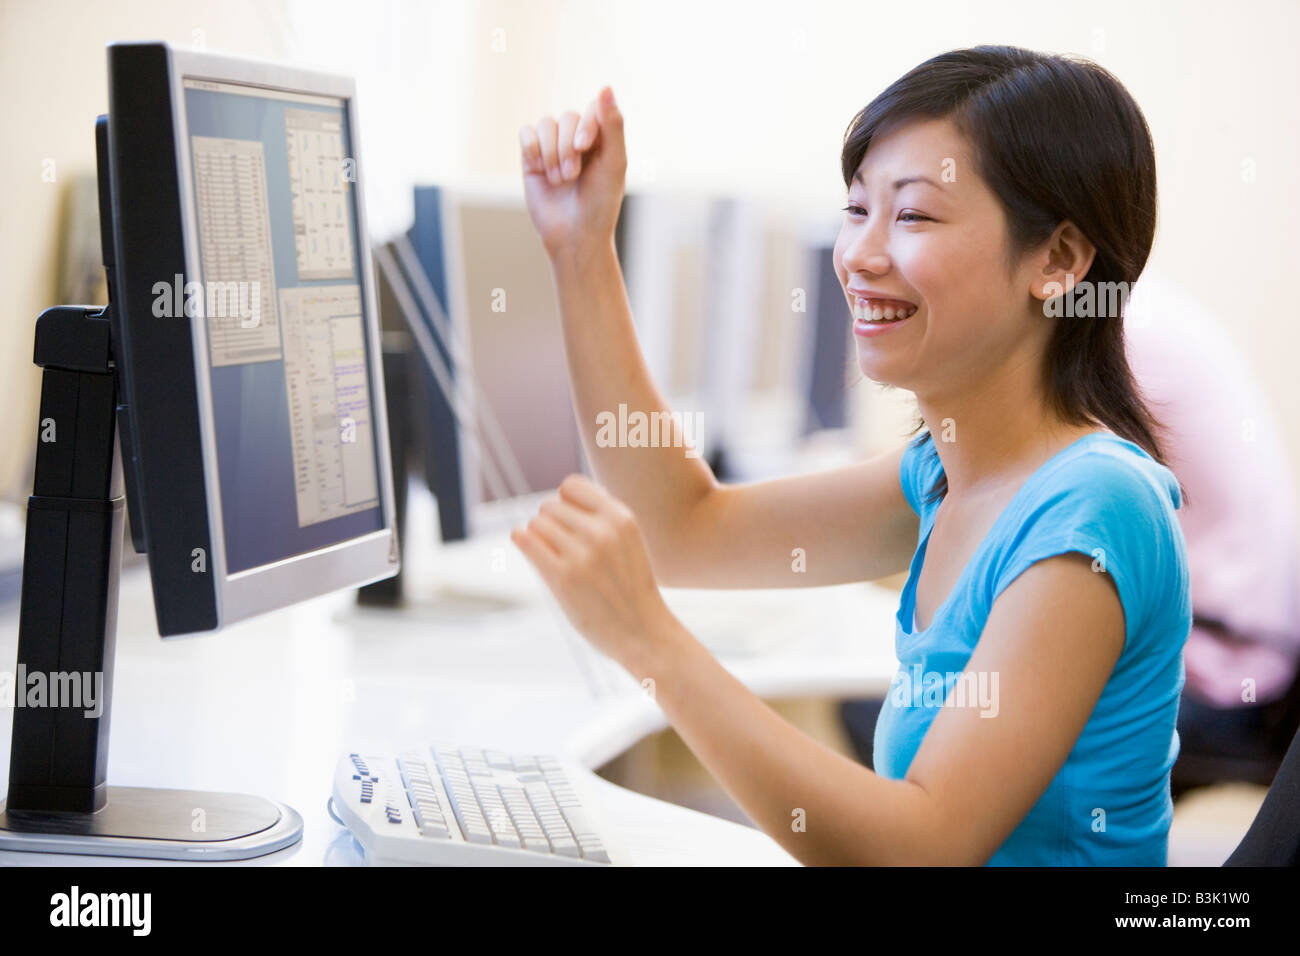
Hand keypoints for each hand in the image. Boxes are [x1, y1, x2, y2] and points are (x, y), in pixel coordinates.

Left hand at [510, 473, 674, 673]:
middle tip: (561, 548)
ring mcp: (582, 554)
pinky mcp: (562, 577)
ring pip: (537, 523)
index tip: (569, 522)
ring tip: (553, 556)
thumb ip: (603, 516)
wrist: (642, 632)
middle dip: (550, 523)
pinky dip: (521, 539)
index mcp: (621, 518)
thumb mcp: (629, 541)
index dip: (564, 502)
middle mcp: (602, 531)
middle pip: (550, 505)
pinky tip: (525, 545)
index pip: (572, 486)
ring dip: (538, 537)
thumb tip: (563, 493)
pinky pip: (525, 539)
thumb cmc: (630, 586)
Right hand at [519, 86, 627, 257]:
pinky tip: (540, 170)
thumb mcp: (614, 163)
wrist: (575, 236)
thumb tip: (605, 86)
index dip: (585, 124)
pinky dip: (533, 150)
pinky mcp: (531, 158)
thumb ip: (612, 125)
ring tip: (559, 180)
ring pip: (545, 124)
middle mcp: (576, 138)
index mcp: (601, 137)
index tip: (584, 147)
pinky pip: (526, 133)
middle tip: (572, 176)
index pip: (591, 109)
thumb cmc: (600, 203)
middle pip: (566, 117)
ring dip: (551, 153)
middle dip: (567, 147)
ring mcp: (553, 147)